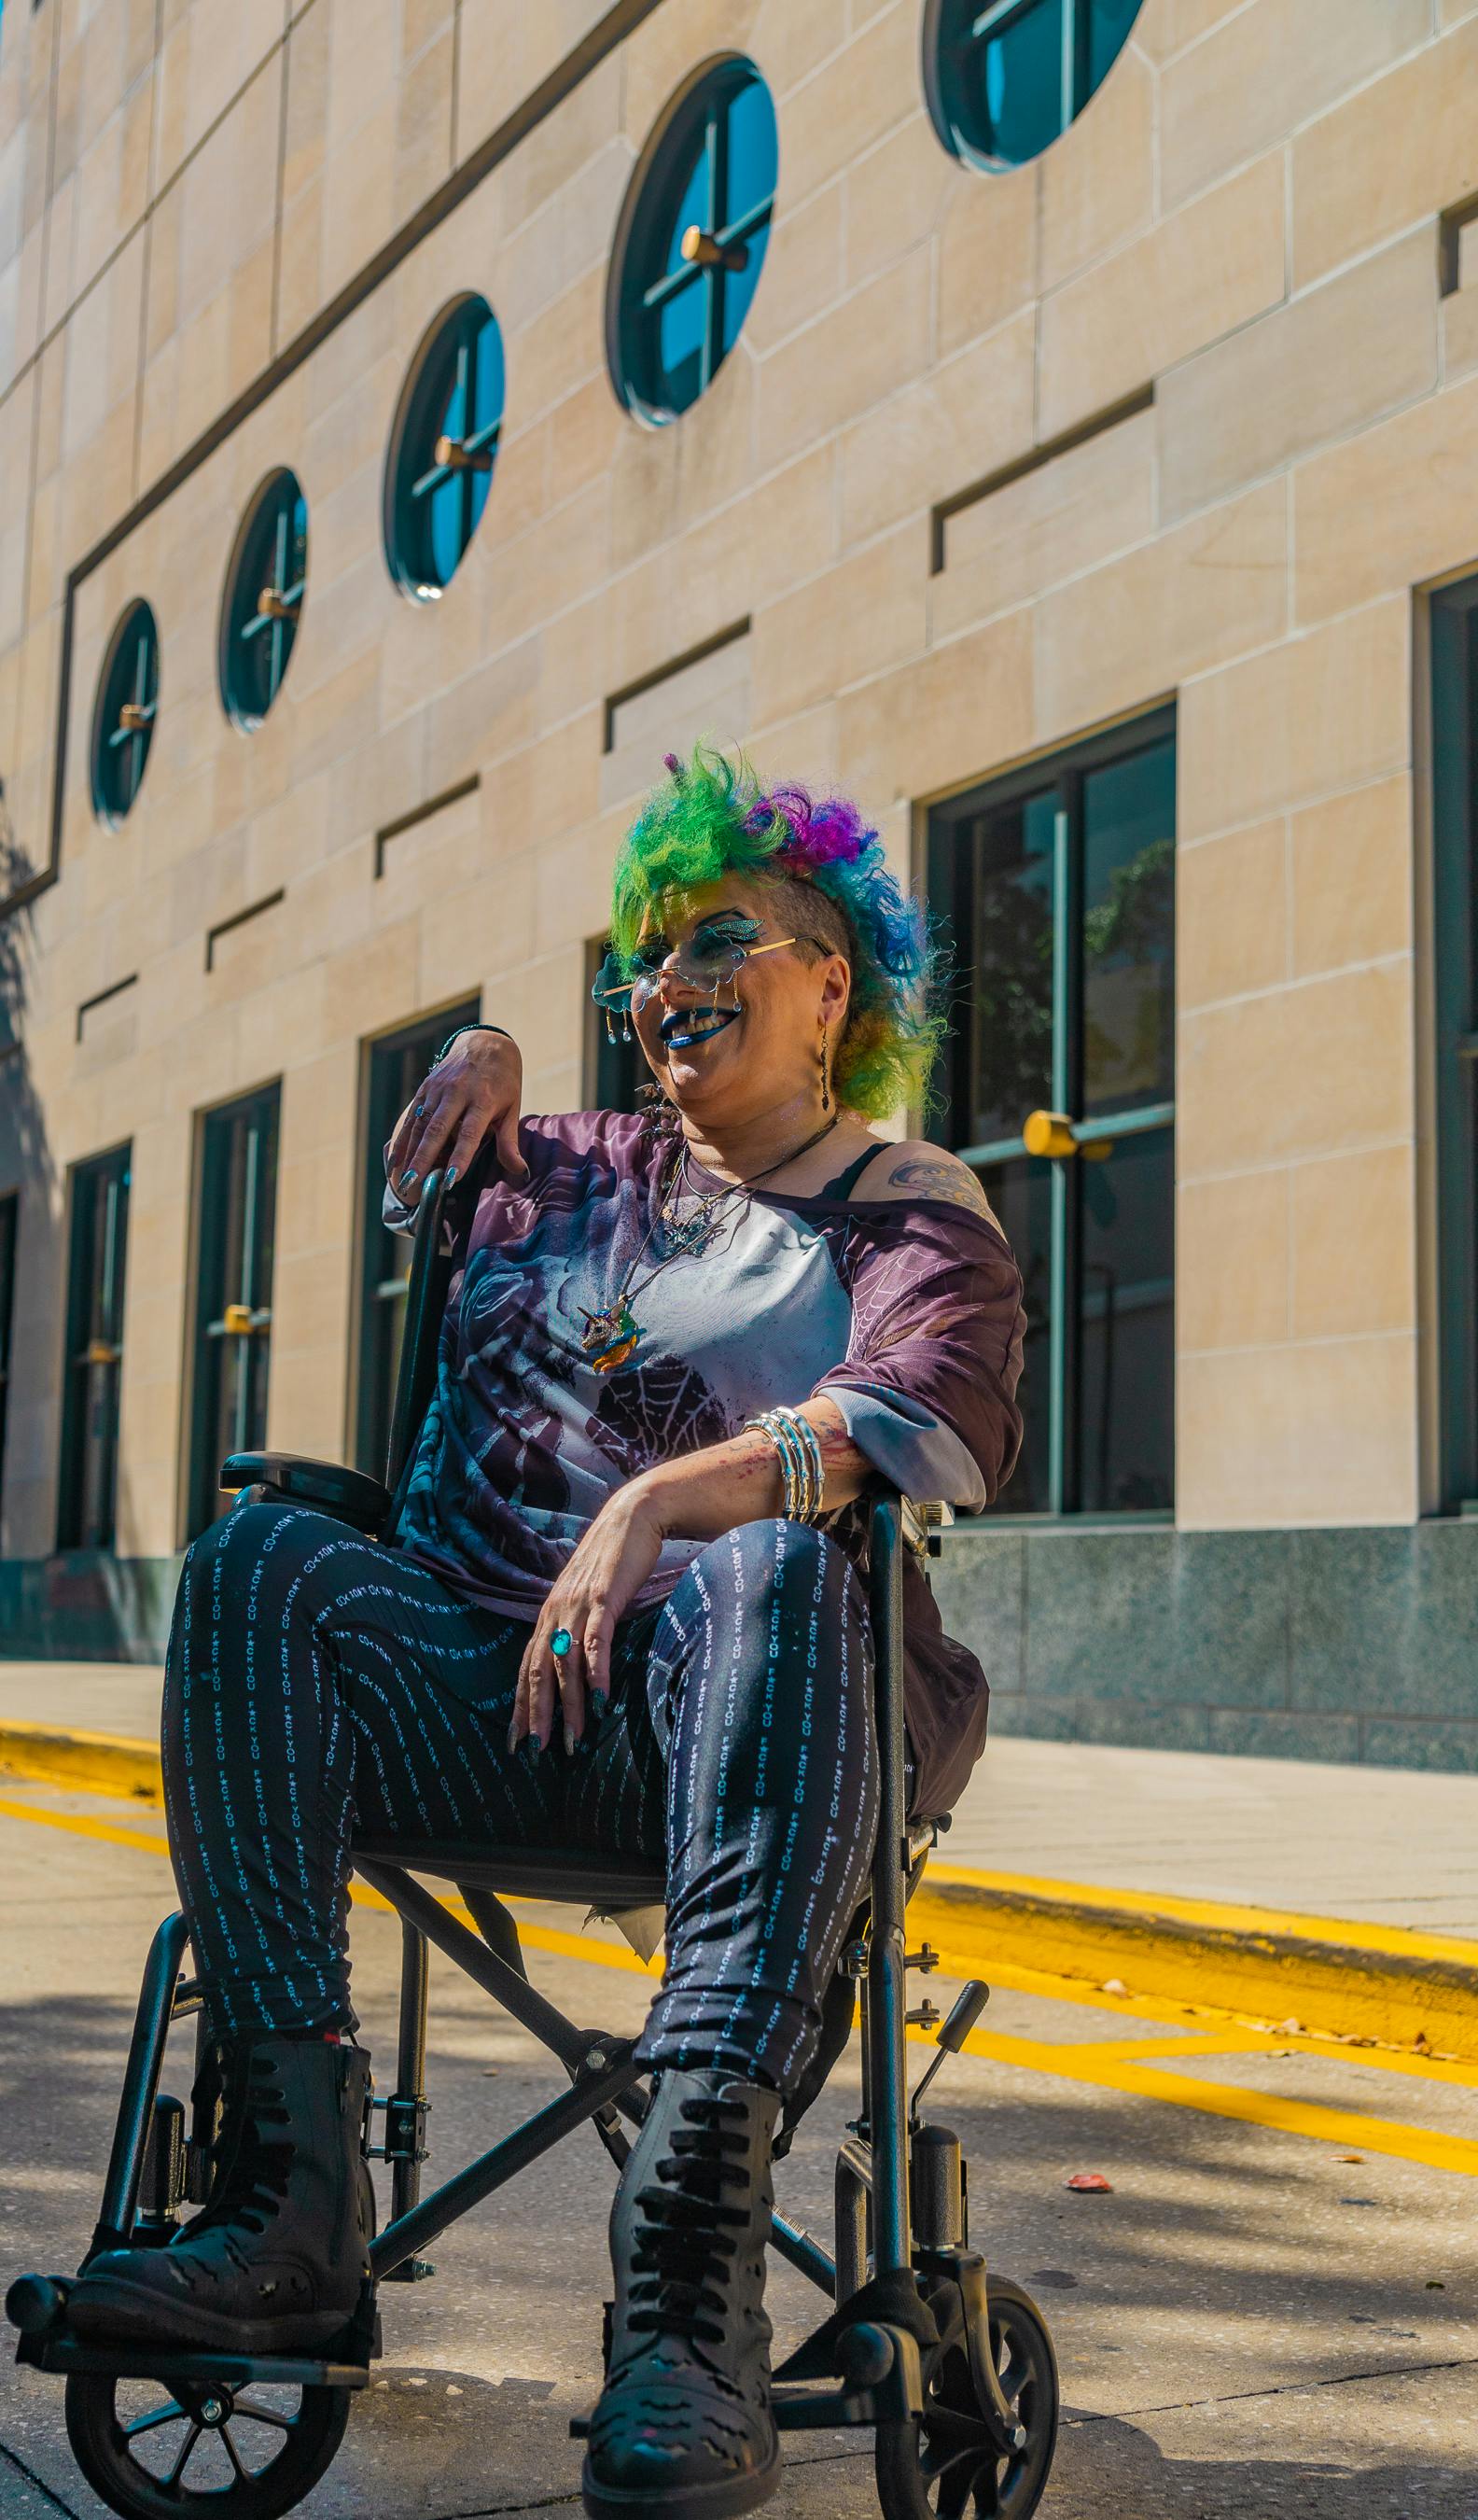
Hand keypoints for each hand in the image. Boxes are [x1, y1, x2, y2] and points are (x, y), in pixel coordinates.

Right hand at [388, 1030, 529, 1204]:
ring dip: (409, 1154)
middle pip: (437, 1130)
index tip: (450, 1180)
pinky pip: (411, 1117)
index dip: (460, 1157)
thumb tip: (520, 1172)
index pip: (470, 1133)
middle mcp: (457, 1092)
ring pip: (420, 1125)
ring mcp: (438, 1089)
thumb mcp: (512, 1108)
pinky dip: (402, 1140)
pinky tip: (395, 1161)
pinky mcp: (425, 1088)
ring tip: (402, 1180)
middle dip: (424, 1159)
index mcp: (483, 1099)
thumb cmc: (503, 1082)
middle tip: (412, 1185)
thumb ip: (509, 1142)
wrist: (486, 1044)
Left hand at [509, 1485, 667, 1753]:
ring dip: (569, 1705)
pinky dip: (596, 1673)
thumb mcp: (588, 1597)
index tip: (517, 1740)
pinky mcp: (604, 1598)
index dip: (521, 1704)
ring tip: (573, 1740)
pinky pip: (596, 1642)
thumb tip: (577, 1663)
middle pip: (539, 1670)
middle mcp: (556, 1611)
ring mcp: (578, 1605)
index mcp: (549, 1614)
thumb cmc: (613, 1560)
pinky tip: (600, 1701)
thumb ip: (578, 1626)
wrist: (633, 1516)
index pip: (528, 1666)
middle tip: (536, 1751)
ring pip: (565, 1663)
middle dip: (537, 1714)